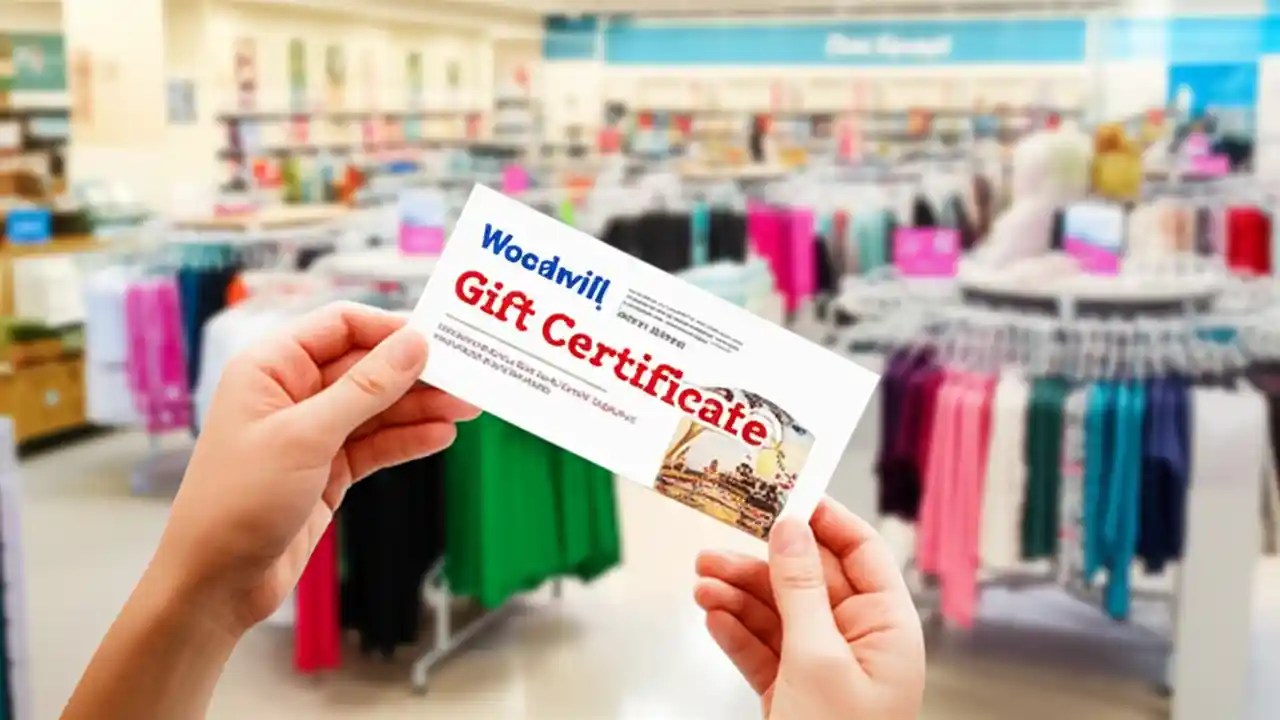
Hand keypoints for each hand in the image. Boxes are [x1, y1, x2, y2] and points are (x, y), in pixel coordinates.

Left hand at [150, 302, 477, 637]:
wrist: (215, 582)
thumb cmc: (237, 501)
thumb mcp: (307, 436)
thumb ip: (366, 388)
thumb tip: (414, 344)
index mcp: (270, 367)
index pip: (341, 326)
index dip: (390, 329)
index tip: (438, 339)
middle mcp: (291, 393)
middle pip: (367, 366)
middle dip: (415, 372)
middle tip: (466, 377)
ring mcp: (311, 433)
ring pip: (377, 407)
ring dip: (420, 407)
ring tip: (466, 409)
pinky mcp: (327, 469)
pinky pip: (376, 444)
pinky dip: (407, 440)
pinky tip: (440, 437)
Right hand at [695, 498, 925, 719]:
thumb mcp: (817, 659)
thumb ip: (801, 591)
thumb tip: (790, 529)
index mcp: (887, 628)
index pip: (860, 553)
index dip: (823, 520)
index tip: (784, 494)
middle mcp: (859, 642)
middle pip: (807, 581)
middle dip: (759, 566)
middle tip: (715, 550)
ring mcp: (825, 667)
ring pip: (779, 614)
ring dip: (738, 598)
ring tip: (701, 586)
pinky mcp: (794, 690)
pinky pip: (763, 648)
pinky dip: (737, 632)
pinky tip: (713, 616)